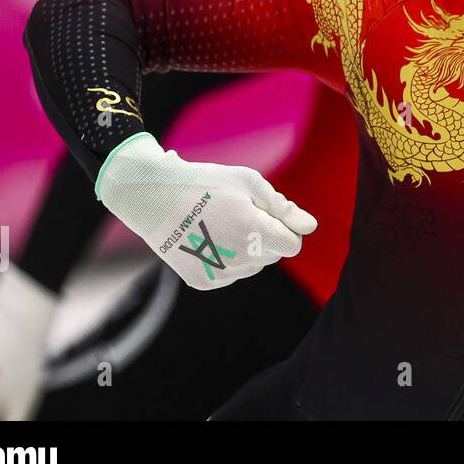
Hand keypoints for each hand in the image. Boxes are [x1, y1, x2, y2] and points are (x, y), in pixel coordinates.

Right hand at [96, 132, 316, 290]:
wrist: (152, 197)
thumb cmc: (204, 183)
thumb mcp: (248, 182)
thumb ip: (282, 207)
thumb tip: (310, 227)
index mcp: (253, 232)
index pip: (292, 244)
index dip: (285, 226)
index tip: (267, 213)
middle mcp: (238, 259)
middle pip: (274, 255)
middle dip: (266, 235)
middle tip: (239, 212)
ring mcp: (219, 273)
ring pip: (254, 266)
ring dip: (248, 248)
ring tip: (221, 223)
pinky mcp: (203, 281)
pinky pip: (232, 273)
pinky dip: (228, 258)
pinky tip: (209, 237)